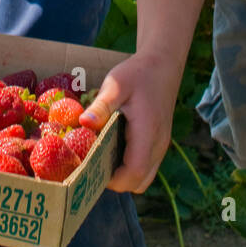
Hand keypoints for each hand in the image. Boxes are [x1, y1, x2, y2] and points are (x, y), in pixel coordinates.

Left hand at [80, 52, 179, 192]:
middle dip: (116, 181)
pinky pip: (146, 166)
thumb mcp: (116, 85)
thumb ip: (101, 106)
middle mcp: (158, 144)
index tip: (91, 171)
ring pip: (144, 177)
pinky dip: (131, 167)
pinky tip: (113, 149)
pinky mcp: (159, 142)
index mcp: (148, 133)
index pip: (135, 173)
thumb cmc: (137, 74)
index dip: (113, 180)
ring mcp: (161, 145)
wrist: (162, 64)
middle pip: (140, 182)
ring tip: (101, 159)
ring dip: (124, 175)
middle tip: (92, 166)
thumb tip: (83, 123)